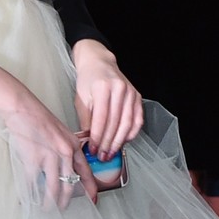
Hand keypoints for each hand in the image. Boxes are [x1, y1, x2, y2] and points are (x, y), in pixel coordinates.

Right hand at [3, 90, 98, 209]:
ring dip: (49, 203)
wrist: (23, 109)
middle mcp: (64, 153)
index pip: (86, 171)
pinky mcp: (33, 161)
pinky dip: (31, 195)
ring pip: (53, 189)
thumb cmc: (39, 119)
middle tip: (62, 208)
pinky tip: (29, 199)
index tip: (93, 199)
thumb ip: (65, 149)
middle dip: (65, 200)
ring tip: (46, 208)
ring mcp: (49, 158)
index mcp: (72, 145)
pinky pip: (33, 185)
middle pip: (69, 184)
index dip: (90, 187)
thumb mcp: (60, 132)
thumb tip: (64, 169)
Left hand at [72, 39, 143, 161]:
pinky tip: (124, 141)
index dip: (97, 137)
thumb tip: (88, 142)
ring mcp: (130, 92)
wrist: (99, 62)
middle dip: (108, 143)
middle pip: (116, 122)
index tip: (93, 150)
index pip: (101, 118)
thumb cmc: (88, 80)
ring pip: (127, 123)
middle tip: (102, 156)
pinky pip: (138, 119)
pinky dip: (132, 133)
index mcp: (102, 87)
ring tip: (111, 153)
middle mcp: (119, 88)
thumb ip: (85, 120)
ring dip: (119, 141)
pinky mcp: (137, 95)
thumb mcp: (81, 99)